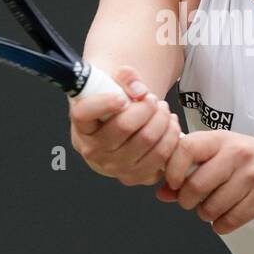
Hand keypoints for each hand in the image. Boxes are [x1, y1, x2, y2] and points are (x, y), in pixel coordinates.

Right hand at [68, 64, 182, 185]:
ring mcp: (114, 167)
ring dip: (163, 120)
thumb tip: (138, 88)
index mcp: (82, 125)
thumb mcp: (112, 86)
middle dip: (147, 107)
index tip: (121, 96)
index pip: (84, 114)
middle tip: (152, 99)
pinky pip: (161, 158)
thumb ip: (124, 77)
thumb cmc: (113, 109)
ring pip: (148, 141)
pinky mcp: (135, 176)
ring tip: (163, 110)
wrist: (117, 132)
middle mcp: (94, 150)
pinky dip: (171, 138)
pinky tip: (168, 126)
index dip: (104, 103)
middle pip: (125, 126)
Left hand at [155, 131, 253, 233]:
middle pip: (195, 186)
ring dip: (206, 215)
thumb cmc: (251, 161)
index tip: (172, 184)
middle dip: (187, 201)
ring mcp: (252, 174)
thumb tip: (162, 193)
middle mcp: (237, 153)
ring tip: (214, 207)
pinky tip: (226, 217)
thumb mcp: (221, 156)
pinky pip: (230, 221)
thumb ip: (190, 171)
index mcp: (221, 139)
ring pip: (211, 208)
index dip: (172, 170)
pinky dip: (222, 225)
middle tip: (192, 202)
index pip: (185, 149)